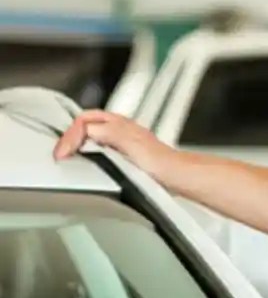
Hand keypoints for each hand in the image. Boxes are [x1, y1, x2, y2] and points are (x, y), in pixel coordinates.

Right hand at [53, 110, 177, 179]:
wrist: (175, 176)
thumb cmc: (159, 162)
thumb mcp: (128, 142)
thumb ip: (107, 132)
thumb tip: (87, 132)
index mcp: (118, 123)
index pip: (84, 121)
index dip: (70, 136)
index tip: (63, 154)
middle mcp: (121, 129)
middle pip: (87, 123)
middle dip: (71, 135)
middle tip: (61, 152)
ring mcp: (123, 141)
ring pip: (93, 134)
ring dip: (79, 142)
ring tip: (69, 155)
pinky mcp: (126, 154)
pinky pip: (101, 147)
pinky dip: (89, 152)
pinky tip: (89, 163)